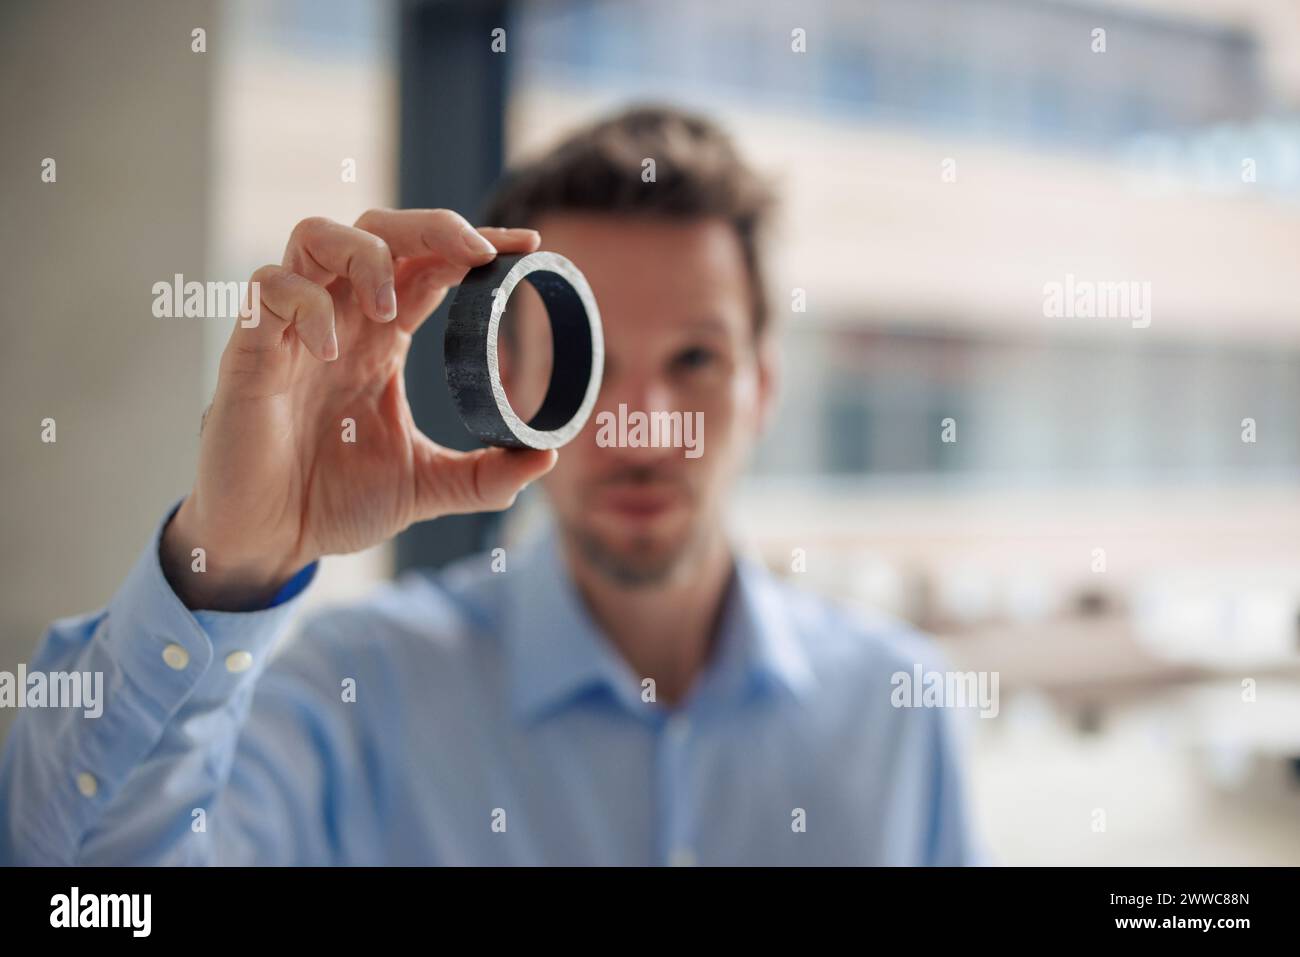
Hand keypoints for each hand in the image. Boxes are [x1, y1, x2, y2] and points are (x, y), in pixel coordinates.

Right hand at [161, 209, 554, 609]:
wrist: (270, 542)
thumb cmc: (335, 502)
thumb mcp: (426, 487)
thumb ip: (485, 476)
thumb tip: (547, 460)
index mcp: (383, 338)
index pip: (430, 265)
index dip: (474, 244)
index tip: (527, 245)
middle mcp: (341, 320)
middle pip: (380, 228)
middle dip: (431, 226)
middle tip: (477, 251)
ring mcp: (293, 330)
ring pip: (317, 235)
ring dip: (365, 255)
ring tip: (392, 310)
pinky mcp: (250, 352)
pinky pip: (270, 289)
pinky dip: (306, 303)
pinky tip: (331, 351)